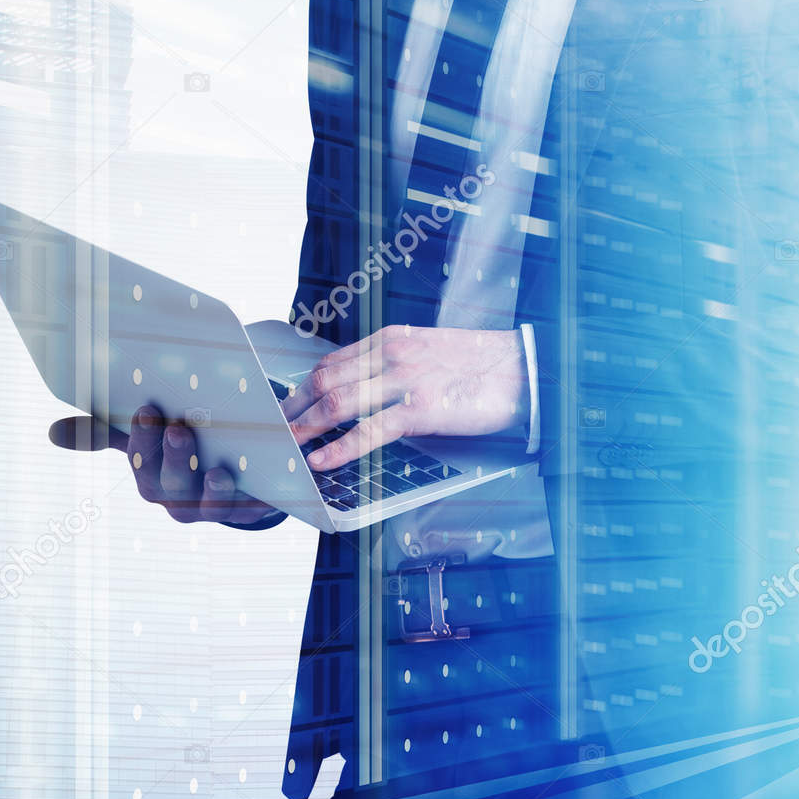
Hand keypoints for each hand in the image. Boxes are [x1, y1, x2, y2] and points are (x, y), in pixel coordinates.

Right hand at [50, 407, 280, 526]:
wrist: (230, 472)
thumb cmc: (177, 450)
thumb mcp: (144, 439)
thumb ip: (105, 433)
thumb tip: (51, 434)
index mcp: (149, 479)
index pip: (140, 462)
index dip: (142, 439)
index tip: (148, 409)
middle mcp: (177, 500)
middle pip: (172, 485)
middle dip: (175, 459)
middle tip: (179, 429)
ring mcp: (212, 509)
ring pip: (210, 505)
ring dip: (214, 488)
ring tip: (221, 469)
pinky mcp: (246, 511)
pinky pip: (252, 510)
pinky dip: (259, 501)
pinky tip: (264, 487)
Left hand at [284, 325, 527, 470]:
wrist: (524, 369)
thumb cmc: (481, 365)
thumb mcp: (428, 351)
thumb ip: (394, 366)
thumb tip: (365, 391)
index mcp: (390, 338)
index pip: (331, 361)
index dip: (302, 387)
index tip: (286, 406)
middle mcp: (391, 353)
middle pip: (323, 379)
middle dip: (292, 407)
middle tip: (274, 430)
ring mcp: (404, 380)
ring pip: (337, 402)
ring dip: (305, 427)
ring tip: (286, 447)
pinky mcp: (421, 409)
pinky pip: (369, 430)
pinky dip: (339, 447)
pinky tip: (322, 460)